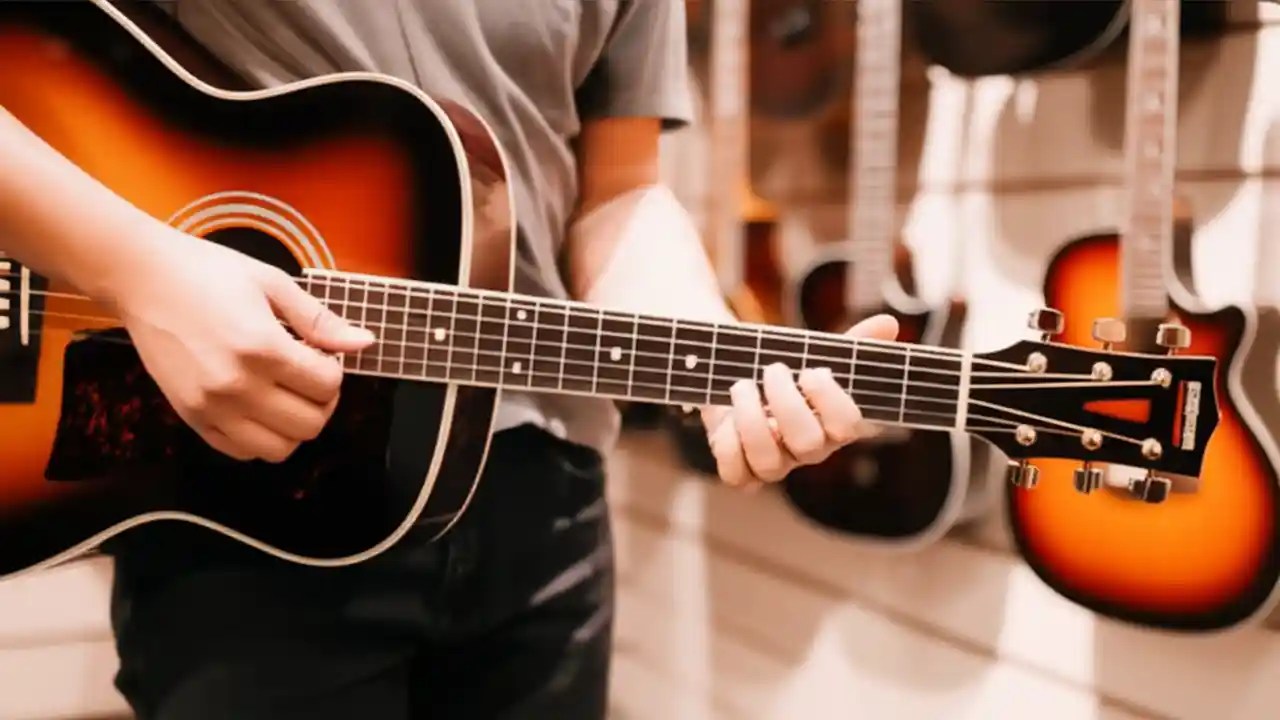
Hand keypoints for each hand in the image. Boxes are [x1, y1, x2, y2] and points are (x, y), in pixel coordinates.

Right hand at [111, 227, 375, 462]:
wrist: (143, 278)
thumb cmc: (208, 273)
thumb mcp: (273, 284)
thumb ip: (320, 320)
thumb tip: (364, 343)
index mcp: (262, 348)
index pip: (328, 386)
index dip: (334, 370)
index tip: (319, 355)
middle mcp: (237, 385)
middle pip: (310, 424)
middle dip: (321, 402)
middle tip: (308, 377)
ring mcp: (211, 407)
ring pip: (280, 449)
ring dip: (293, 426)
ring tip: (285, 395)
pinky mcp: (190, 417)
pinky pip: (241, 452)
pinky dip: (260, 438)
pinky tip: (258, 408)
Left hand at [699, 314, 899, 488]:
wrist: (737, 381)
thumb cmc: (786, 373)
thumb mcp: (816, 354)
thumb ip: (852, 343)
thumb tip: (888, 325)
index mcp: (834, 424)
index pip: (849, 426)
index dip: (831, 400)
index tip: (812, 371)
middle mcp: (807, 450)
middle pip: (808, 444)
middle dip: (787, 403)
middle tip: (773, 369)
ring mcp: (774, 465)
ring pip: (769, 462)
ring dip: (751, 419)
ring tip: (742, 386)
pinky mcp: (741, 472)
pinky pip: (736, 475)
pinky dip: (728, 445)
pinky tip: (726, 418)